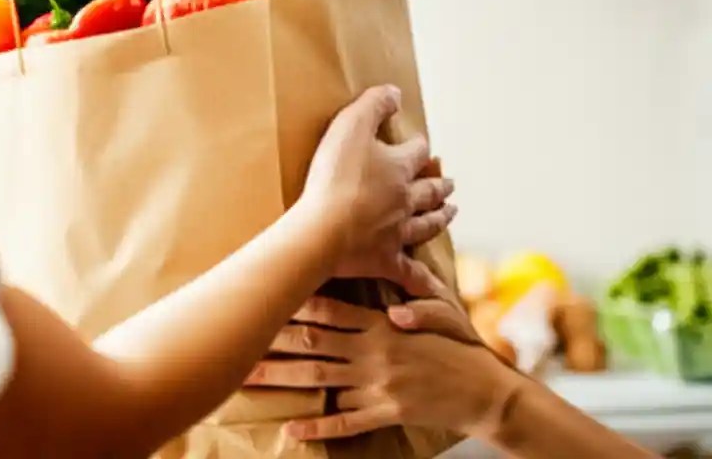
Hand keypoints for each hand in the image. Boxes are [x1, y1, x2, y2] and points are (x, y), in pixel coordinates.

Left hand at [244, 297, 522, 440]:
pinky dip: (319, 427)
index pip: (331, 309)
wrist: (488, 393)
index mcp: (384, 324)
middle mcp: (376, 352)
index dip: (296, 302)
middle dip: (272, 340)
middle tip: (238, 337)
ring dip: (281, 379)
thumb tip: (395, 308)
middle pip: (313, 344)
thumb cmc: (463, 347)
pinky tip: (292, 430)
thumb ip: (420, 304)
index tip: (265, 296)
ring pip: (320, 381)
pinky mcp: (387, 412)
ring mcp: (379, 385)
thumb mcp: (446, 313)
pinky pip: (347, 422)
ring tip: (247, 378)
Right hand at [299, 85, 454, 294]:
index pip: (416, 152)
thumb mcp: (349, 126)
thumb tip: (394, 91)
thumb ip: (372, 105)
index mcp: (398, 168)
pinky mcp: (385, 260)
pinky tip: (435, 289)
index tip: (420, 144)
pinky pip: (410, 274)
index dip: (419, 146)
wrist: (324, 229)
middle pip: (429, 191)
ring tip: (451, 213)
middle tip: (450, 183)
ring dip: (441, 219)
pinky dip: (423, 281)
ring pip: (426, 226)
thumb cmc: (334, 176)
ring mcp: (397, 232)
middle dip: (440, 184)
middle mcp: (405, 201)